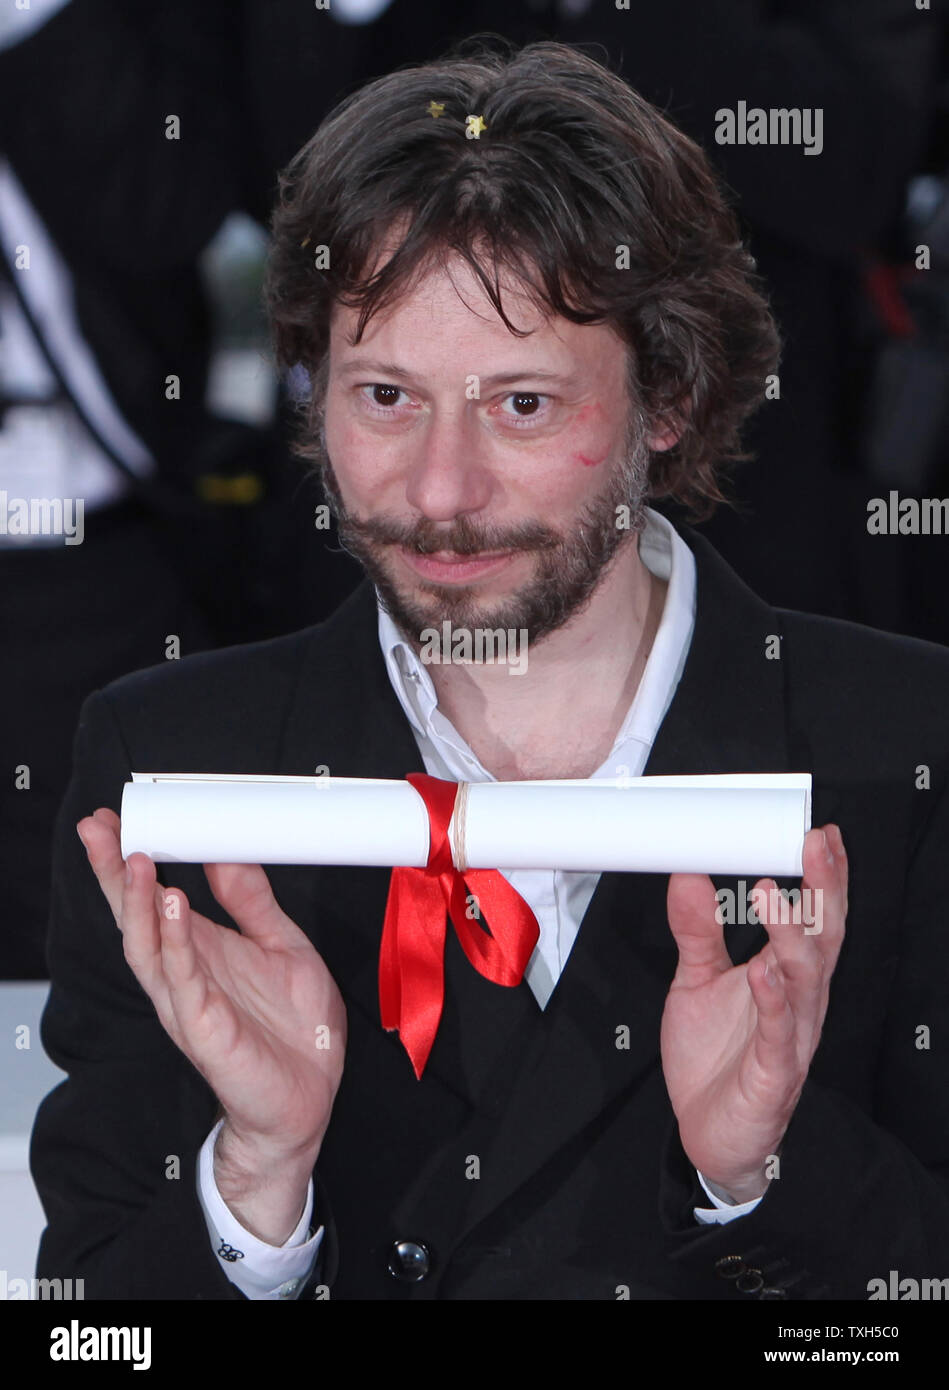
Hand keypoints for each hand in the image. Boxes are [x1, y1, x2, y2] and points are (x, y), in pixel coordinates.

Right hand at [77, 808, 345, 1163]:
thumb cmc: (293, 1029)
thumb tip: (227, 849)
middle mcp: (183, 975)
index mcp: (198, 950)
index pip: (151, 898)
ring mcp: (190, 1005)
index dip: (128, 860)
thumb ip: (253, 900)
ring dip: (137, 903)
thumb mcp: (281, 944)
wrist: (312, 1097)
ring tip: (135, 859)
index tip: (114, 817)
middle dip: (111, 872)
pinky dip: (176, 945)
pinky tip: (174, 909)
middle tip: (98, 828)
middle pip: (134, 918)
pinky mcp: (208, 1033)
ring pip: (147, 950)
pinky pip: (185, 984)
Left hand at [660, 824, 846, 1202]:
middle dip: (824, 891)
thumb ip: (695, 931)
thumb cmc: (715, 1058)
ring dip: (792, 937)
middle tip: (813, 846)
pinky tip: (764, 972)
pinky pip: (779, 1036)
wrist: (708, 1132)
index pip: (814, 919)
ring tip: (774, 897)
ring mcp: (791, 1039)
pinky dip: (774, 1002)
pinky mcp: (774, 1075)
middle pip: (822, 940)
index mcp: (785, 975)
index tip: (818, 834)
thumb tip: (687, 875)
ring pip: (805, 982)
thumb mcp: (695, 981)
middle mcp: (797, 1002)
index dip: (822, 878)